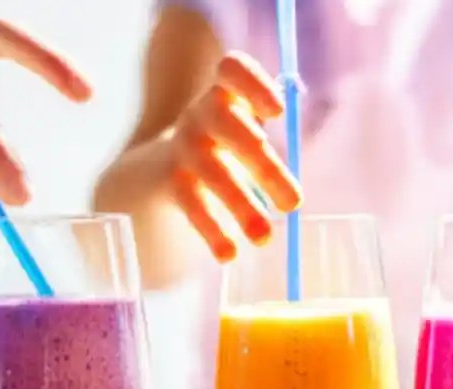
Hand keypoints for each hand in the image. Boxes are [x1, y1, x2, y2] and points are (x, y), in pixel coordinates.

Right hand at [169, 52, 301, 260]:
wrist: (157, 170)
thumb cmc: (224, 148)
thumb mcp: (245, 134)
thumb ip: (269, 148)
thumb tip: (295, 196)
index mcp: (226, 93)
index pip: (233, 70)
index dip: (253, 85)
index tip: (276, 112)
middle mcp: (201, 114)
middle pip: (231, 127)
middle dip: (264, 166)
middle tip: (294, 204)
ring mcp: (183, 146)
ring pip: (212, 171)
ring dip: (241, 205)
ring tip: (264, 238)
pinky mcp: (169, 179)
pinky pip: (191, 203)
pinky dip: (211, 230)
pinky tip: (229, 253)